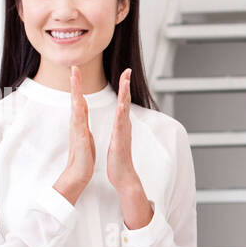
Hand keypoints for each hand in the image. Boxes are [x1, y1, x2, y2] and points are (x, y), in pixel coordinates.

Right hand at [53, 65, 94, 204]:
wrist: (79, 172)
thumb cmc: (83, 153)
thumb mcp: (84, 132)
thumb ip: (81, 120)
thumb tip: (80, 109)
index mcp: (79, 121)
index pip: (78, 99)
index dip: (78, 85)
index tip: (77, 70)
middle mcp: (76, 123)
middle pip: (75, 99)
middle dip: (75, 83)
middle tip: (74, 67)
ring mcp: (77, 130)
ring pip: (76, 108)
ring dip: (76, 94)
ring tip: (75, 81)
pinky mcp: (81, 139)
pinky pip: (81, 125)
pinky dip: (80, 114)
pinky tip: (80, 106)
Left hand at [106, 69, 152, 228]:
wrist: (124, 176)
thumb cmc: (119, 159)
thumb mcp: (118, 138)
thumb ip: (120, 127)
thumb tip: (122, 118)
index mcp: (121, 125)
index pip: (122, 102)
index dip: (123, 87)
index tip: (124, 73)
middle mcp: (124, 127)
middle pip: (125, 102)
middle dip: (126, 86)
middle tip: (127, 71)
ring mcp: (123, 134)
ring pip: (124, 111)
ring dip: (125, 96)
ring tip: (125, 83)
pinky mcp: (120, 142)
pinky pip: (120, 127)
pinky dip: (121, 116)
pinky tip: (120, 107)